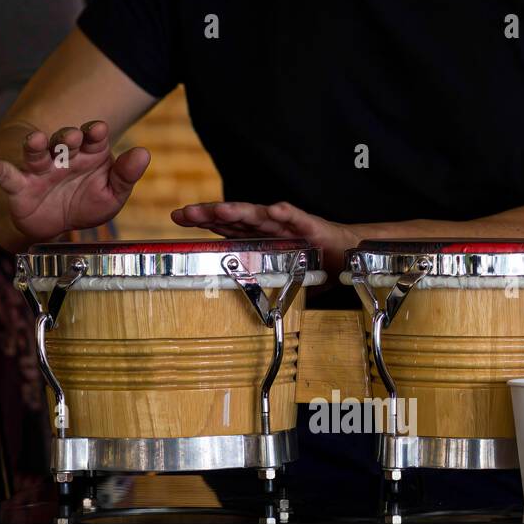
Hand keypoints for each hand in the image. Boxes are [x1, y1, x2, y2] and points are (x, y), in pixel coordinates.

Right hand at [0, 121, 149, 242]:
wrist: (59, 227)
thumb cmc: (87, 203)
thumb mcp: (112, 194)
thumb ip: (125, 176)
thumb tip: (143, 153)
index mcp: (89, 155)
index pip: (93, 139)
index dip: (94, 133)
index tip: (98, 130)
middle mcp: (63, 157)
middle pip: (64, 141)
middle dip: (67, 137)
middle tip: (73, 136)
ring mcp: (40, 169)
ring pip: (36, 152)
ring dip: (35, 145)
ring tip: (35, 141)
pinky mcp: (20, 185)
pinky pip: (7, 176)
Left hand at [171, 201, 359, 276]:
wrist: (344, 252)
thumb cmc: (310, 261)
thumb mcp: (280, 279)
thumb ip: (263, 287)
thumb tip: (244, 313)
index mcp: (258, 236)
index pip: (225, 226)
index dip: (202, 221)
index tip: (179, 217)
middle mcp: (268, 227)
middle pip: (234, 218)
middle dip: (209, 215)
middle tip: (186, 214)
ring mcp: (287, 224)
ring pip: (258, 216)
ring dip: (239, 212)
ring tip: (220, 211)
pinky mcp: (310, 225)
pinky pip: (296, 218)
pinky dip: (285, 213)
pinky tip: (274, 210)